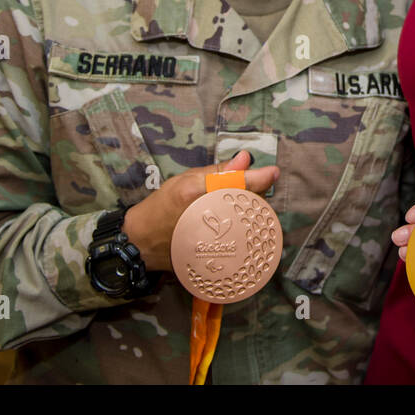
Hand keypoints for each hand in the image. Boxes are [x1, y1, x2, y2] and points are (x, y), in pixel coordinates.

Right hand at [122, 151, 279, 271]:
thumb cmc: (162, 206)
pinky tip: (242, 226)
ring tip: (244, 208)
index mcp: (193, 192)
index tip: (273, 172)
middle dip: (255, 197)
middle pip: (244, 205)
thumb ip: (217, 170)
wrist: (141, 243)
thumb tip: (245, 159)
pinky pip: (237, 241)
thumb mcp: (186, 180)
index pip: (233, 183)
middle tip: (254, 191)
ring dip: (251, 214)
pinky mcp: (210, 255)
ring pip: (244, 224)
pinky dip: (243, 231)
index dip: (257, 178)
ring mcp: (207, 240)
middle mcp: (202, 215)